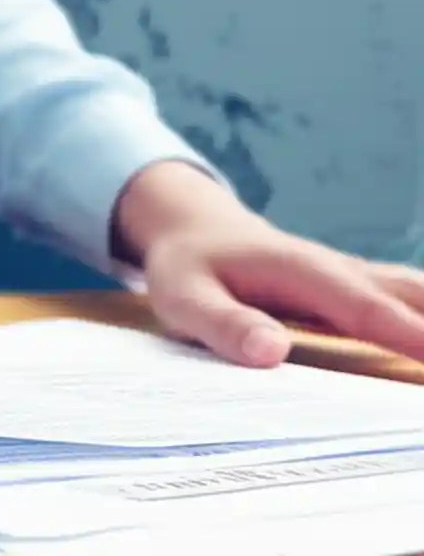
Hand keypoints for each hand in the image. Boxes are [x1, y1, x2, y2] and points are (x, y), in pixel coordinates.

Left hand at [115, 162, 423, 366]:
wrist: (197, 230)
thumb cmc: (188, 268)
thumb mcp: (184, 296)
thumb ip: (223, 324)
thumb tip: (269, 353)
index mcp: (302, 270)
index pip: (366, 308)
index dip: (408, 335)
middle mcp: (342, 269)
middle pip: (415, 298)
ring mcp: (358, 277)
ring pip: (423, 296)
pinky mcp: (363, 290)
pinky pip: (414, 303)